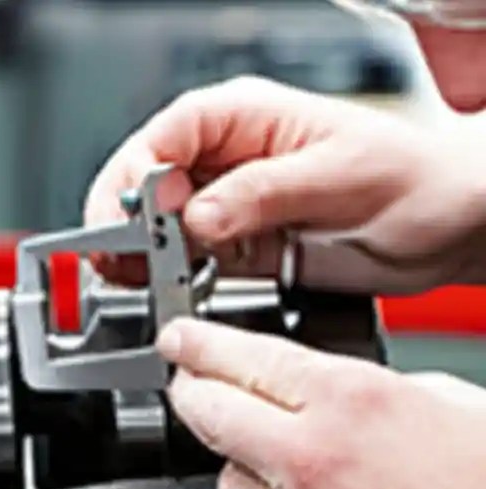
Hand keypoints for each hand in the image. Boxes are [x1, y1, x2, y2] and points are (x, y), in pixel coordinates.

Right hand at [86, 76, 485, 294]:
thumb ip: (260, 194)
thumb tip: (196, 215)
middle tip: (118, 257)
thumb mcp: (338, 177)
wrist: (453, 229)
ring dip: (134, 254)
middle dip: (124, 219)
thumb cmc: (417, 180)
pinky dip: (160, 278)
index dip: (138, 174)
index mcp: (247, 117)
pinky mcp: (233, 248)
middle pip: (145, 181)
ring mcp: (226, 204)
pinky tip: (157, 290)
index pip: (167, 134)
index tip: (136, 215)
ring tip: (129, 280)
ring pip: (153, 225)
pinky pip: (179, 260)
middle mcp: (227, 158)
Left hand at [158, 317, 485, 488]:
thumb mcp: (464, 415)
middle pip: (206, 414)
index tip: (180, 339)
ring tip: (291, 477)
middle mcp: (311, 466)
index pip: (243, 357)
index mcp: (354, 407)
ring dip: (245, 474)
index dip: (198, 343)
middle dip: (189, 392)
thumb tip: (342, 392)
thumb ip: (386, 394)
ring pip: (228, 487)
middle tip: (188, 384)